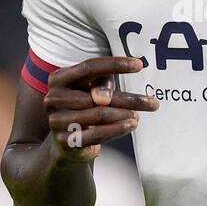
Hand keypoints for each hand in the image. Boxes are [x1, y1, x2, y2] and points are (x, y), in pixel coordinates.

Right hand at [43, 56, 158, 161]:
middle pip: (98, 95)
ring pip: (98, 114)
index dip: (115, 64)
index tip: (139, 64)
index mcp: (58, 79)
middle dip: (129, 99)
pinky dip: (116, 129)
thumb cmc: (84, 105)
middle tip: (153, 103)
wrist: (65, 141)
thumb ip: (101, 85)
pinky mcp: (64, 140)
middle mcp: (53, 98)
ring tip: (140, 115)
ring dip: (124, 115)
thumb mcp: (92, 88)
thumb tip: (104, 98)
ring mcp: (56, 120)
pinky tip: (131, 125)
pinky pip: (95, 134)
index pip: (89, 67)